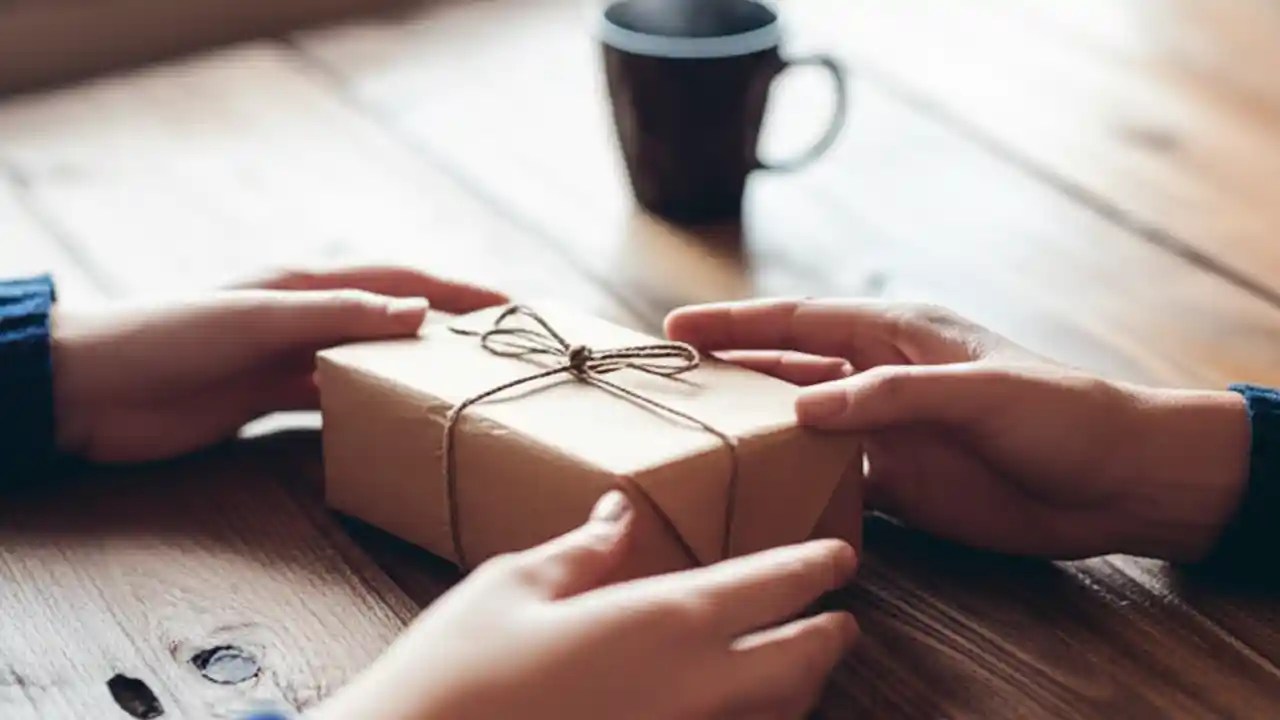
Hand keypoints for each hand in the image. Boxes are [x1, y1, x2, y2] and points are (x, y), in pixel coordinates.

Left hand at [52, 266, 506, 463]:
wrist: (92, 389)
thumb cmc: (171, 336)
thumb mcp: (260, 319)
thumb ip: (338, 315)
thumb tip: (419, 313)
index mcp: (306, 282)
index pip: (398, 279)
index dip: (454, 289)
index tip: (507, 304)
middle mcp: (304, 316)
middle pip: (390, 319)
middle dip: (443, 329)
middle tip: (495, 351)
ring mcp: (287, 359)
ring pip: (368, 361)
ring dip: (410, 371)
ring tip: (460, 388)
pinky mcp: (266, 399)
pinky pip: (334, 400)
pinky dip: (368, 407)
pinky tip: (395, 423)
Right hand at [312, 492, 858, 719]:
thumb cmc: (457, 674)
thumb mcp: (515, 587)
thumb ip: (584, 551)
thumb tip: (619, 513)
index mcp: (663, 622)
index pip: (768, 586)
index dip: (813, 567)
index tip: (841, 555)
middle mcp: (695, 690)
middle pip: (800, 662)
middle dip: (829, 635)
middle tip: (841, 616)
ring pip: (781, 715)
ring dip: (803, 686)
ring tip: (802, 662)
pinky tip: (739, 712)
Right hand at [666, 299, 1250, 561]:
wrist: (1114, 482)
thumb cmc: (1060, 414)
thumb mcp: (979, 392)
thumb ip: (891, 396)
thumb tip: (803, 411)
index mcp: (898, 334)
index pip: (800, 321)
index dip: (737, 324)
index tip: (677, 328)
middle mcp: (880, 378)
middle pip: (786, 369)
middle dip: (729, 370)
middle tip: (666, 382)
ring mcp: (885, 432)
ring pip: (798, 425)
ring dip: (751, 428)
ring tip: (692, 437)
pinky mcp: (896, 483)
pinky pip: (827, 479)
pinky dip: (790, 483)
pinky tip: (754, 492)